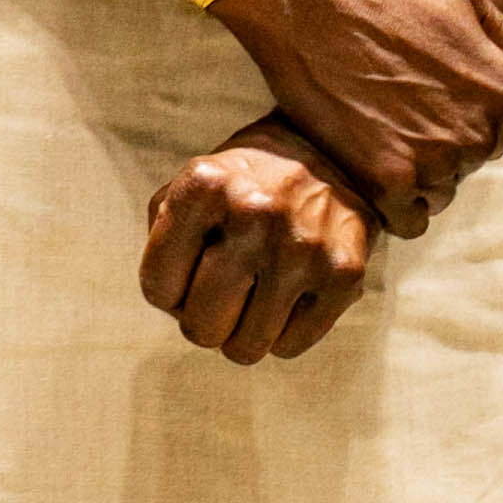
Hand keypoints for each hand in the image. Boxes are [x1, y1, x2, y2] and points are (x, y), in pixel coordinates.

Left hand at [140, 128, 371, 362]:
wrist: (335, 154)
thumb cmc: (247, 183)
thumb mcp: (194, 183)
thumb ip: (164, 233)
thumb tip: (171, 301)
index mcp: (204, 186)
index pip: (157, 287)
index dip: (167, 292)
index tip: (187, 276)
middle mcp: (253, 214)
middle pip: (200, 325)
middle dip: (203, 320)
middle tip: (221, 296)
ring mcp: (302, 247)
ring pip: (245, 348)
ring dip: (241, 334)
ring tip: (253, 298)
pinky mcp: (344, 275)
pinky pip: (289, 347)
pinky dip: (281, 336)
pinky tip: (288, 298)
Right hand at [230, 0, 502, 239]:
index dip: (466, 111)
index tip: (430, 96)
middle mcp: (478, 132)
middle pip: (472, 161)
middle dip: (442, 142)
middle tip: (398, 110)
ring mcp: (433, 161)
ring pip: (441, 192)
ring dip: (416, 174)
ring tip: (379, 134)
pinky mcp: (386, 181)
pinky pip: (409, 221)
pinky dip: (393, 205)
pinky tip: (371, 170)